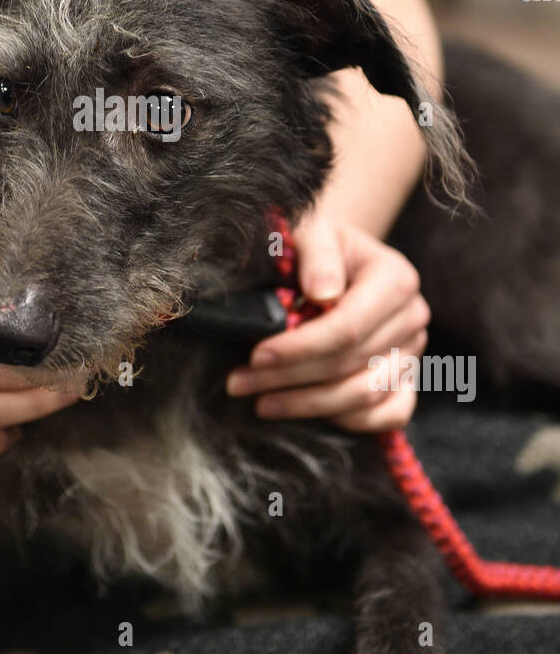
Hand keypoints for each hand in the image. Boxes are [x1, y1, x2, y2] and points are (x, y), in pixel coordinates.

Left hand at [225, 217, 428, 431]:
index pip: (347, 327)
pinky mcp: (407, 379)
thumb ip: (317, 256)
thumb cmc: (319, 250)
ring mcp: (413, 352)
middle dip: (290, 378)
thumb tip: (322, 293)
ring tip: (260, 401)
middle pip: (349, 364)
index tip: (256, 355)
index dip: (300, 348)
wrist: (340, 261)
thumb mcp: (313, 233)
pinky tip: (303, 411)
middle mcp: (412, 317)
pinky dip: (347, 420)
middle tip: (240, 382)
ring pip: (365, 395)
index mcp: (396, 278)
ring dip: (308, 405)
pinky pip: (388, 415)